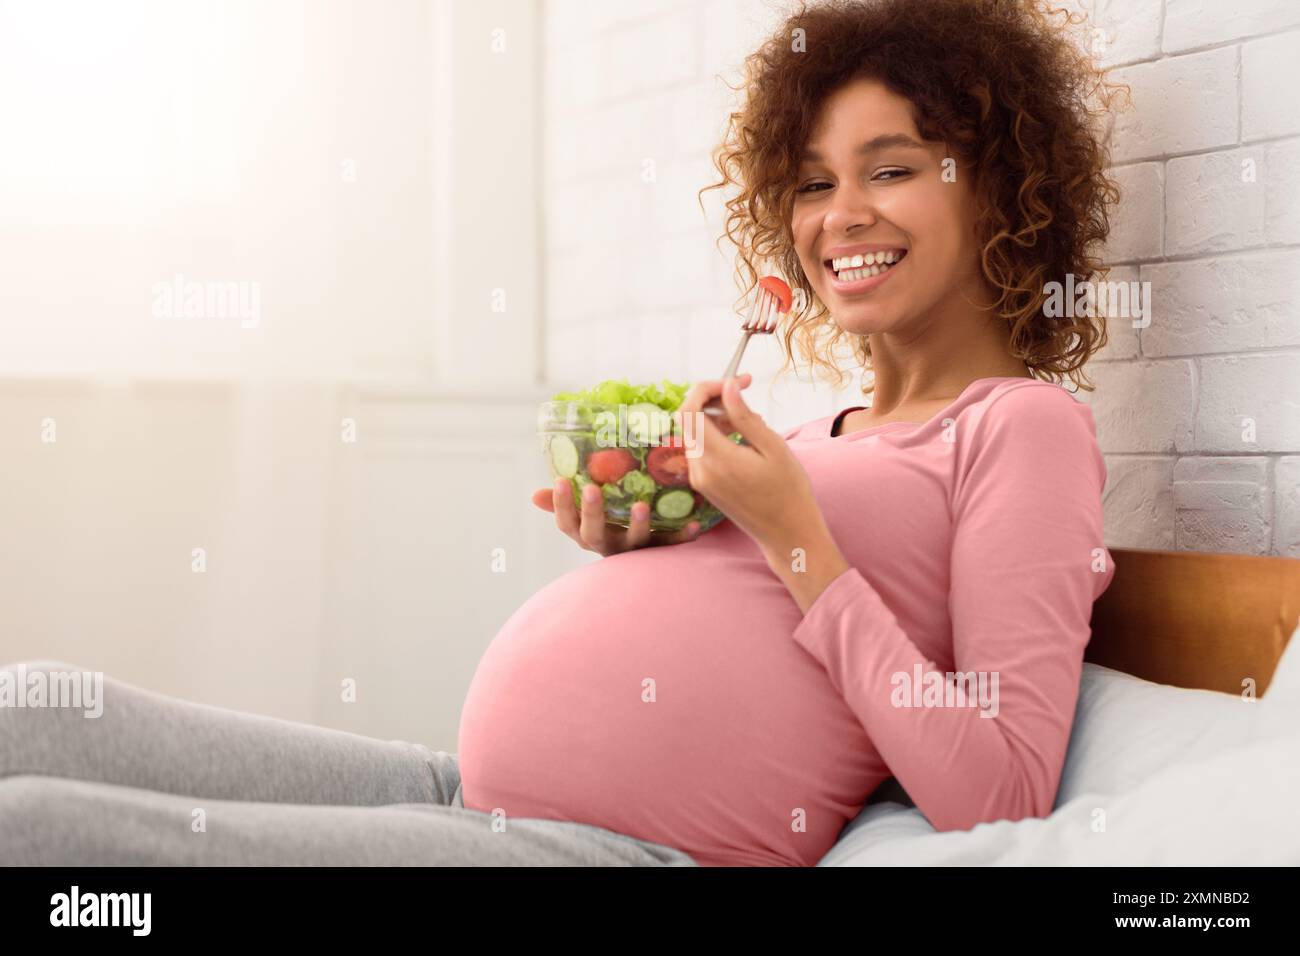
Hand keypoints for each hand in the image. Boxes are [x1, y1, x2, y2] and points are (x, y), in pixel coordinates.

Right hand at [531, 479, 701, 555]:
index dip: (561, 504)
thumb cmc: (610, 525)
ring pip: (632, 542)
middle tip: (591, 488)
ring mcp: (633, 551)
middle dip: (592, 512)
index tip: (560, 480)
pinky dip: (681, 536)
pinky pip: (670, 546)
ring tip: (640, 505)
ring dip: (636, 525)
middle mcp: (607, 545)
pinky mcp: (658, 553)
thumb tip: (534, 496)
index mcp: (587, 534)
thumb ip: (564, 504)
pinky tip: (694, 525)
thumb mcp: (586, 515)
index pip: (567, 523)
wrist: (643, 571)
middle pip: (593, 534)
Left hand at [675, 375, 835, 572]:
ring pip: (695, 433)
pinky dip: (718, 435)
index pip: (690, 412)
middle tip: (746, 391)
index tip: (735, 381)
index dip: (706, 389)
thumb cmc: (789, 492)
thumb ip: (745, 416)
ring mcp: (700, 480)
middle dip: (714, 399)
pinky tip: (745, 438)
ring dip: (717, 417)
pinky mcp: (704, 485)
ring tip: (753, 420)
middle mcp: (701, 470)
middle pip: (689, 420)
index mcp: (717, 460)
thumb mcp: (773, 448)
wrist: (787, 534)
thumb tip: (728, 387)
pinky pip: (702, 450)